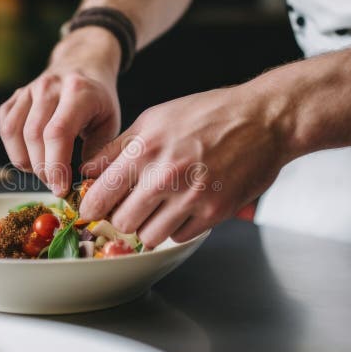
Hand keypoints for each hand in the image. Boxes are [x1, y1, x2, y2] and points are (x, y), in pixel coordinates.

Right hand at [0, 26, 121, 195]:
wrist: (83, 63)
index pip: (57, 132)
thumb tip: (83, 181)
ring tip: (42, 172)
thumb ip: (98, 151)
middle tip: (55, 183)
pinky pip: (5, 125)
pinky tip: (30, 156)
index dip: (56, 166)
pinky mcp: (16, 95)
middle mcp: (49, 86)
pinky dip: (12, 148)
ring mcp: (29, 88)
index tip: (61, 188)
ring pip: (13, 131)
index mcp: (78, 91)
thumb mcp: (109, 123)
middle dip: (43, 168)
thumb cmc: (98, 100)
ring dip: (25, 161)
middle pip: (34, 135)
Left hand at [78, 83, 293, 247]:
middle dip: (121, 218)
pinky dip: (177, 228)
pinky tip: (184, 207)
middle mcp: (165, 175)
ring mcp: (191, 196)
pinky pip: (179, 237)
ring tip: (159, 207)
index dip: (92, 206)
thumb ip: (117, 148)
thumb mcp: (154, 119)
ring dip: (149, 227)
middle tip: (131, 207)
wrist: (264, 119)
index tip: (94, 209)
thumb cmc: (208, 115)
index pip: (100, 193)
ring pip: (148, 236)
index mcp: (144, 148)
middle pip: (121, 222)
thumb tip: (86, 172)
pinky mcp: (214, 212)